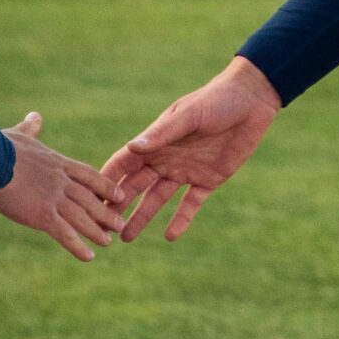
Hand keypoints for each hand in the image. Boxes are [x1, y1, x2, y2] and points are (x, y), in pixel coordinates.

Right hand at [0, 114, 119, 261]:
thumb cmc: (0, 145)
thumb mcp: (21, 133)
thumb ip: (32, 128)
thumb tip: (34, 115)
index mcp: (58, 163)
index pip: (89, 175)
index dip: (105, 186)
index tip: (117, 195)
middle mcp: (62, 181)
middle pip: (91, 199)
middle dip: (106, 212)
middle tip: (119, 224)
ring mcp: (54, 198)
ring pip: (82, 218)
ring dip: (96, 231)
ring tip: (107, 242)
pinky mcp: (43, 215)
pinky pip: (66, 234)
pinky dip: (78, 247)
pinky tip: (88, 257)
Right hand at [103, 57, 281, 241]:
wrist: (251, 102)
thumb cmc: (215, 100)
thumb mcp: (188, 116)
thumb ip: (161, 134)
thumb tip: (132, 147)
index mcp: (156, 141)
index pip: (124, 163)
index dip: (107, 179)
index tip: (87, 198)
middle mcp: (166, 158)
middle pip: (136, 185)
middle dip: (119, 204)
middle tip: (102, 226)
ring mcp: (186, 171)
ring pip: (158, 198)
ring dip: (142, 217)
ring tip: (126, 238)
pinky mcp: (208, 180)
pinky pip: (190, 204)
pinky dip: (181, 220)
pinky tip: (170, 237)